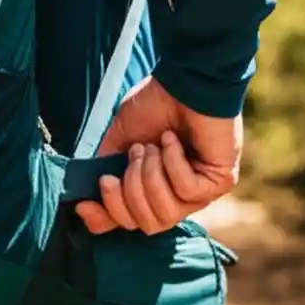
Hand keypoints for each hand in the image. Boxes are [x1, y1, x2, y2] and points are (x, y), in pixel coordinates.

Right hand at [75, 76, 241, 234]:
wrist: (184, 80)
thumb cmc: (156, 104)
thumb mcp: (121, 139)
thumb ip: (107, 168)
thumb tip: (84, 198)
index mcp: (154, 188)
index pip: (129, 221)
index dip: (104, 219)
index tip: (83, 205)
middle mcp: (178, 197)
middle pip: (146, 225)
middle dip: (130, 190)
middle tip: (134, 153)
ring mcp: (201, 192)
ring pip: (165, 214)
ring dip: (150, 175)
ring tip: (153, 145)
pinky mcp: (220, 182)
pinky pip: (185, 190)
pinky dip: (172, 161)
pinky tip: (173, 139)